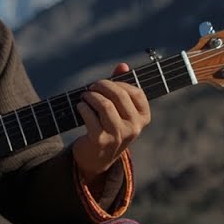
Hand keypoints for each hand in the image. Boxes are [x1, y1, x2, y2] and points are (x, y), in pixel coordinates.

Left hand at [71, 63, 150, 179]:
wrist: (97, 158)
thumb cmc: (108, 126)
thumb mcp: (118, 109)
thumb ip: (121, 87)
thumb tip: (122, 65)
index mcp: (143, 118)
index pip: (135, 92)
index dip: (119, 83)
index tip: (106, 84)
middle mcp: (134, 127)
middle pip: (119, 95)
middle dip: (102, 86)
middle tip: (92, 87)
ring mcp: (118, 135)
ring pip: (104, 105)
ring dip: (90, 96)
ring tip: (84, 96)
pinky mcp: (100, 140)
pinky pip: (89, 116)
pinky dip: (82, 107)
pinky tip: (80, 106)